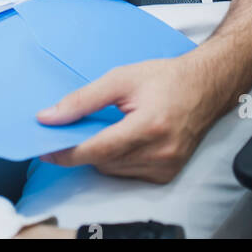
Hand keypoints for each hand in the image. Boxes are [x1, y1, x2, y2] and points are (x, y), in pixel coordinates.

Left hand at [35, 55, 221, 181]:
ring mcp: (166, 167)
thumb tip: (50, 116)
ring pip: (114, 171)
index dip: (69, 152)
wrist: (205, 87)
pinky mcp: (167, 174)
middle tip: (74, 127)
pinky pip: (129, 173)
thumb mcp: (121, 78)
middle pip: (104, 162)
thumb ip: (84, 99)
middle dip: (84, 147)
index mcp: (149, 126)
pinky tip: (123, 138)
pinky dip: (118, 160)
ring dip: (101, 154)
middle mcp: (160, 152)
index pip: (99, 149)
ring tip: (106, 126)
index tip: (46, 149)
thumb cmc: (165, 78)